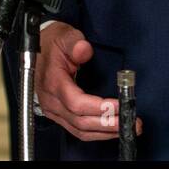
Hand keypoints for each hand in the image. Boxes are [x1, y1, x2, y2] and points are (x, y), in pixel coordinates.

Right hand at [34, 22, 142, 141]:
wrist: (38, 52)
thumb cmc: (52, 45)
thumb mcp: (64, 36)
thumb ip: (75, 43)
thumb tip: (84, 50)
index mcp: (53, 82)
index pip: (76, 103)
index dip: (99, 107)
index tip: (119, 105)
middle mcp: (51, 101)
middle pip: (81, 121)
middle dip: (108, 124)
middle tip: (131, 121)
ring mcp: (53, 110)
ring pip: (80, 130)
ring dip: (105, 132)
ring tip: (127, 127)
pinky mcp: (58, 114)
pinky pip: (77, 129)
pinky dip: (96, 132)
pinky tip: (111, 130)